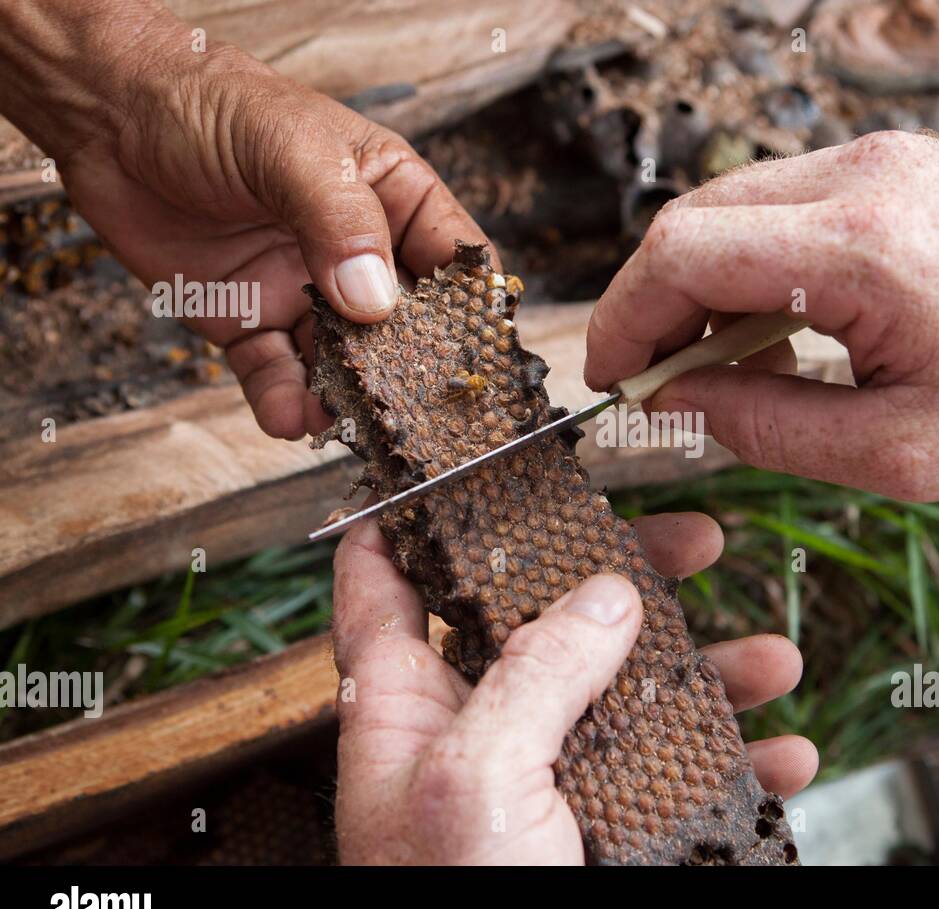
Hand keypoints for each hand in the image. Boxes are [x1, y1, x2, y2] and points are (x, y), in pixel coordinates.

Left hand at [3, 5, 485, 440]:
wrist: (110, 116)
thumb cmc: (213, 106)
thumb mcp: (292, 148)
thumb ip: (340, 222)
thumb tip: (374, 303)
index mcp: (393, 200)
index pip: (455, 260)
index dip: (472, 309)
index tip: (478, 358)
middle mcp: (358, 253)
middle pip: (407, 327)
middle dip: (413, 371)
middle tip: (418, 412)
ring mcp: (306, 292)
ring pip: (345, 362)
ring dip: (349, 397)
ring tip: (348, 422)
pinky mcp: (251, 321)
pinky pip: (277, 374)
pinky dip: (285, 401)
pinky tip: (291, 416)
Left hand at [331, 512, 816, 864]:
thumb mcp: (477, 776)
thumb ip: (539, 672)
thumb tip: (606, 594)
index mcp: (409, 703)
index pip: (385, 580)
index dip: (413, 511)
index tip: (461, 458)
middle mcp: (476, 728)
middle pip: (549, 616)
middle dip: (628, 574)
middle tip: (698, 539)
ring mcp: (544, 780)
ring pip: (632, 695)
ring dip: (713, 673)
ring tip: (774, 658)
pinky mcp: (601, 828)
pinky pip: (677, 777)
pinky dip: (736, 761)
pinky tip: (783, 753)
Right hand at [585, 131, 938, 500]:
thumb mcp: (901, 451)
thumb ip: (767, 426)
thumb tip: (677, 403)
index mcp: (861, 245)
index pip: (683, 252)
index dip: (625, 317)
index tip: (612, 377)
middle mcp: (866, 175)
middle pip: (698, 217)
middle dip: (656, 303)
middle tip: (655, 382)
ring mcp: (887, 160)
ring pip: (739, 206)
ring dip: (707, 284)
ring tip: (717, 366)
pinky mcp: (903, 168)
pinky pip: (791, 205)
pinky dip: (758, 264)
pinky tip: (778, 328)